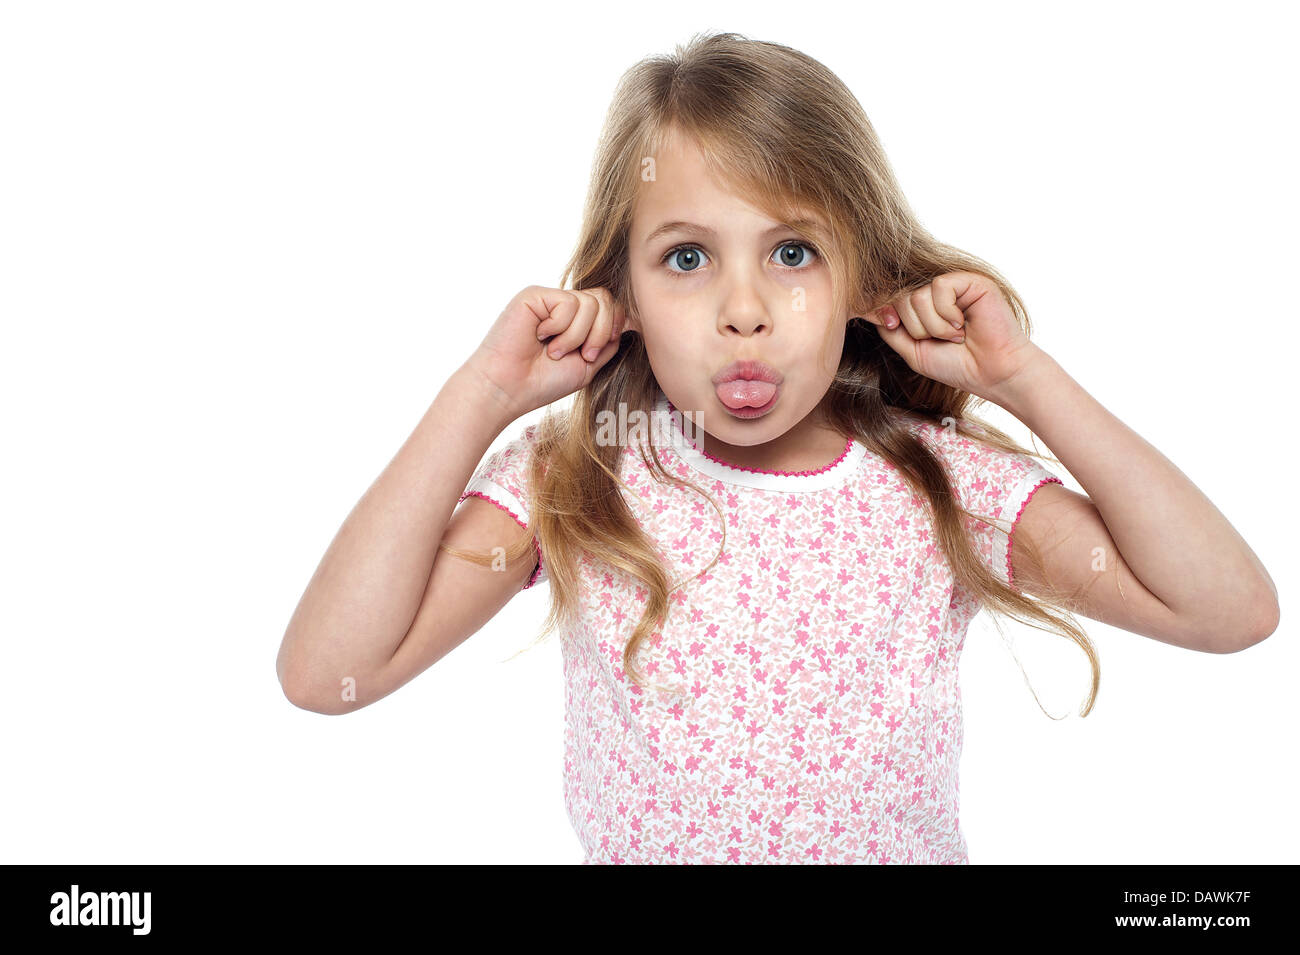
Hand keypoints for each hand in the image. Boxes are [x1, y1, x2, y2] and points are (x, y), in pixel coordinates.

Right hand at [465, 285, 626, 420]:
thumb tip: (630, 320)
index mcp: (577, 321)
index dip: (612, 327)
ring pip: (590, 303)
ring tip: (554, 351)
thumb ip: (608, 341)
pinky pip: (568, 302)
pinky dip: (559, 327)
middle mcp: (564, 307)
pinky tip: (540, 337)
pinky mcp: (535, 295)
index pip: (610, 307)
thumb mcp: (588, 365)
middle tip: (581, 355)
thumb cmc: (543, 382)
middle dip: (600, 332)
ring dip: (577, 336)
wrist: (509, 389)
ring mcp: (550, 299)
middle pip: (605, 299)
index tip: (593, 354)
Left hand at [861, 271, 1042, 403]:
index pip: (893, 300)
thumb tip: (872, 311)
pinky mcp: (970, 281)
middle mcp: (938, 293)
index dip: (885, 312)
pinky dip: (946, 313)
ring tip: (956, 335)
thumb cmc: (958, 365)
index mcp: (925, 307)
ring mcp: (954, 285)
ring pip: (918, 295)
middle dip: (916, 327)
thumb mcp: (914, 351)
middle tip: (943, 340)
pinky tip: (963, 324)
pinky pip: (939, 287)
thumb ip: (892, 331)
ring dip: (934, 325)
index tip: (892, 325)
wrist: (992, 373)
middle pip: (901, 298)